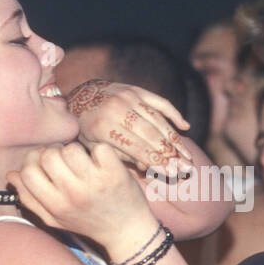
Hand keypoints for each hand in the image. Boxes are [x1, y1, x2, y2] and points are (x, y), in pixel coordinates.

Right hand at [8, 142, 156, 257]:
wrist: (127, 231)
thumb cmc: (88, 223)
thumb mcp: (54, 218)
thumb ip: (30, 198)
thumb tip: (11, 175)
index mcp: (55, 205)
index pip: (28, 172)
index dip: (33, 161)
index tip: (44, 163)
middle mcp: (73, 194)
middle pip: (48, 155)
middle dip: (53, 152)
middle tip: (64, 160)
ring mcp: (95, 183)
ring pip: (71, 149)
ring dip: (75, 151)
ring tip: (82, 162)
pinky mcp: (115, 173)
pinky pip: (98, 148)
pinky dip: (99, 151)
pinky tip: (100, 162)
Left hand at [66, 79, 191, 173]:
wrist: (75, 98)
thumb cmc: (84, 130)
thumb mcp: (93, 147)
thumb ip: (119, 156)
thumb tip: (147, 166)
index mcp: (104, 128)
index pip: (138, 148)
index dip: (157, 162)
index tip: (173, 174)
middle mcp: (117, 110)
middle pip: (152, 135)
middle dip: (172, 154)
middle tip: (187, 169)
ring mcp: (128, 97)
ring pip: (159, 121)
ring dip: (176, 140)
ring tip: (188, 157)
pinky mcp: (135, 90)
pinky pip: (160, 102)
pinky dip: (174, 114)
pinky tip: (185, 127)